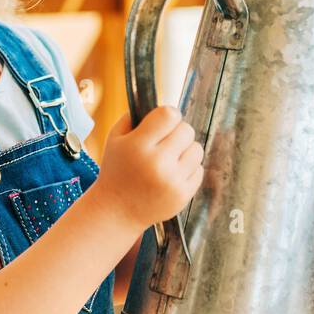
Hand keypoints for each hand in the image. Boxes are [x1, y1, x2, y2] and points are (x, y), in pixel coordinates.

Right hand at [97, 107, 203, 229]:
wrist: (117, 211)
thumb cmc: (117, 170)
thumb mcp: (115, 139)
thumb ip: (135, 115)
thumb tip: (162, 102)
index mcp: (139, 145)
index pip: (169, 114)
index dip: (168, 115)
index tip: (163, 122)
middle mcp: (157, 162)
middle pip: (186, 130)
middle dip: (177, 132)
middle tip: (165, 142)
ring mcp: (172, 181)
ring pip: (197, 149)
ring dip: (185, 150)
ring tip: (170, 158)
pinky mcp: (183, 195)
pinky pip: (199, 169)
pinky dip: (188, 169)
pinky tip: (172, 174)